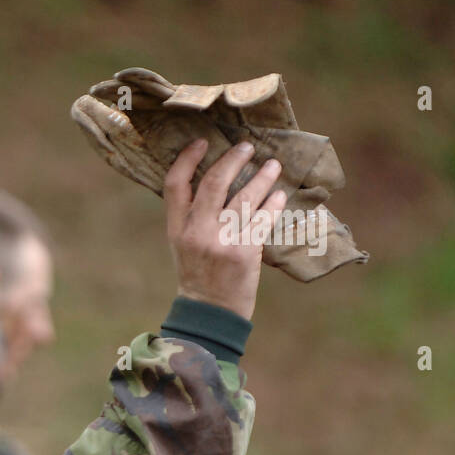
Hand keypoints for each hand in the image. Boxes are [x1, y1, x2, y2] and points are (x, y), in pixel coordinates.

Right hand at [165, 139, 286, 320]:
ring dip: (262, 177)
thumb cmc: (198, 274)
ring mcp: (221, 242)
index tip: (202, 142)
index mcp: (176, 228)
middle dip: (233, 160)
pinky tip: (279, 196)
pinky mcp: (244, 252)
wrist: (209, 312)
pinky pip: (263, 219)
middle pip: (214, 183)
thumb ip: (192, 216)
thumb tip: (217, 179)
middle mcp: (196, 232)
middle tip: (247, 147)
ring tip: (273, 166)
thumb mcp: (183, 244)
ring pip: (244, 198)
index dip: (188, 159)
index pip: (175, 184)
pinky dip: (273, 204)